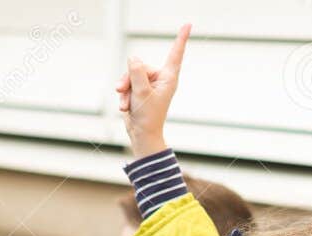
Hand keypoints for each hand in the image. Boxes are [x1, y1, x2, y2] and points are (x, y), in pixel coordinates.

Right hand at [115, 24, 190, 157]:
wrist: (141, 135)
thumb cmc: (148, 117)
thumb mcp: (141, 93)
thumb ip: (137, 73)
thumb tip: (133, 58)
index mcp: (168, 78)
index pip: (175, 54)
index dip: (181, 39)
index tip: (188, 25)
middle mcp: (160, 79)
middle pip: (141, 67)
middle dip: (129, 79)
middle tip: (123, 91)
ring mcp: (149, 85)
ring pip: (131, 76)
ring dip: (125, 90)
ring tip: (125, 103)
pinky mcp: (139, 91)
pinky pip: (127, 85)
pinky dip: (124, 96)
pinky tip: (125, 107)